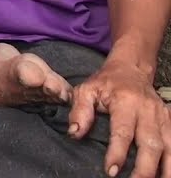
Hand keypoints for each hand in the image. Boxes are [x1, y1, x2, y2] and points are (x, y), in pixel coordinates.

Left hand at [69, 60, 170, 177]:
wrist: (132, 69)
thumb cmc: (106, 83)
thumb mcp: (86, 90)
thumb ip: (79, 111)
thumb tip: (74, 133)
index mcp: (126, 102)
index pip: (123, 131)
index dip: (117, 153)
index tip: (111, 171)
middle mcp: (148, 111)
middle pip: (150, 144)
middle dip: (145, 168)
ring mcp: (163, 117)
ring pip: (169, 147)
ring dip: (165, 168)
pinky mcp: (170, 122)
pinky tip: (167, 174)